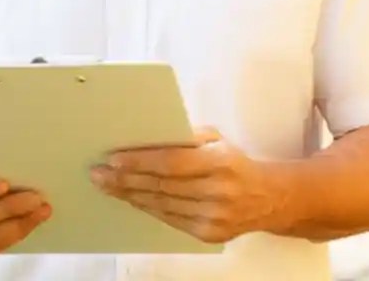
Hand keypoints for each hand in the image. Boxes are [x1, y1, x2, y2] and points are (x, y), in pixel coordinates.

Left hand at [90, 128, 291, 243]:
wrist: (270, 199)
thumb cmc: (234, 162)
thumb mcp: (217, 140)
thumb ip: (186, 137)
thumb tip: (146, 135)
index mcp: (220, 162)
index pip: (171, 162)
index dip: (140, 162)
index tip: (113, 159)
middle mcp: (218, 191)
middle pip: (162, 186)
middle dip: (125, 180)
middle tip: (98, 174)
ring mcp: (214, 216)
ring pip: (162, 205)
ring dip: (130, 195)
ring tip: (107, 185)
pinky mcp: (209, 234)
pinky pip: (169, 219)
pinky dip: (147, 208)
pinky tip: (130, 198)